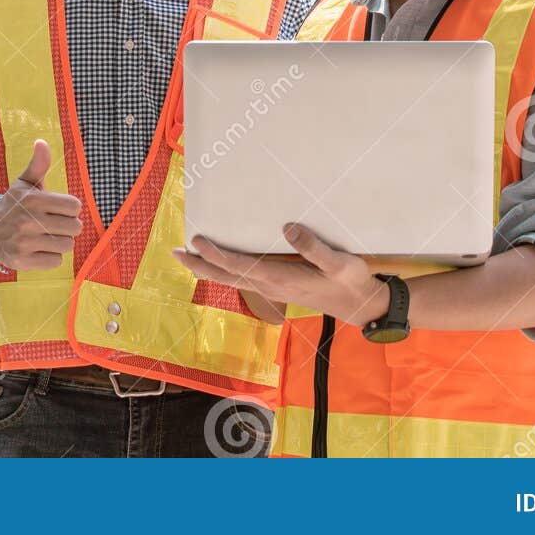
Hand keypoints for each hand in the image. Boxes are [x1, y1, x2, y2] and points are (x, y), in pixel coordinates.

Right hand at [0, 140, 82, 270]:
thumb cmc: (14, 206)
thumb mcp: (24, 184)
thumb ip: (38, 165)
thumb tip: (42, 142)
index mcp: (33, 200)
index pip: (74, 206)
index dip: (70, 208)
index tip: (59, 209)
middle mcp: (28, 221)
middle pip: (75, 228)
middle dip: (68, 226)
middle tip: (54, 224)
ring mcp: (25, 242)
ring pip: (67, 245)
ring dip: (60, 242)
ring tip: (47, 237)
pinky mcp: (23, 261)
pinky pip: (56, 261)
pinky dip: (51, 257)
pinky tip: (39, 249)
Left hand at [173, 224, 387, 326]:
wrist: (360, 305)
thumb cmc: (351, 282)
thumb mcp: (341, 263)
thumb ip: (315, 248)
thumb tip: (287, 228)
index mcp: (280, 278)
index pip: (238, 265)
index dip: (215, 253)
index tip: (196, 240)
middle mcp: (269, 286)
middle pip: (225, 276)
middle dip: (199, 265)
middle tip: (175, 252)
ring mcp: (272, 289)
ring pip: (232, 279)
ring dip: (208, 268)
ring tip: (188, 256)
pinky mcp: (277, 288)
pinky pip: (243, 278)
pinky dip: (225, 269)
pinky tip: (221, 263)